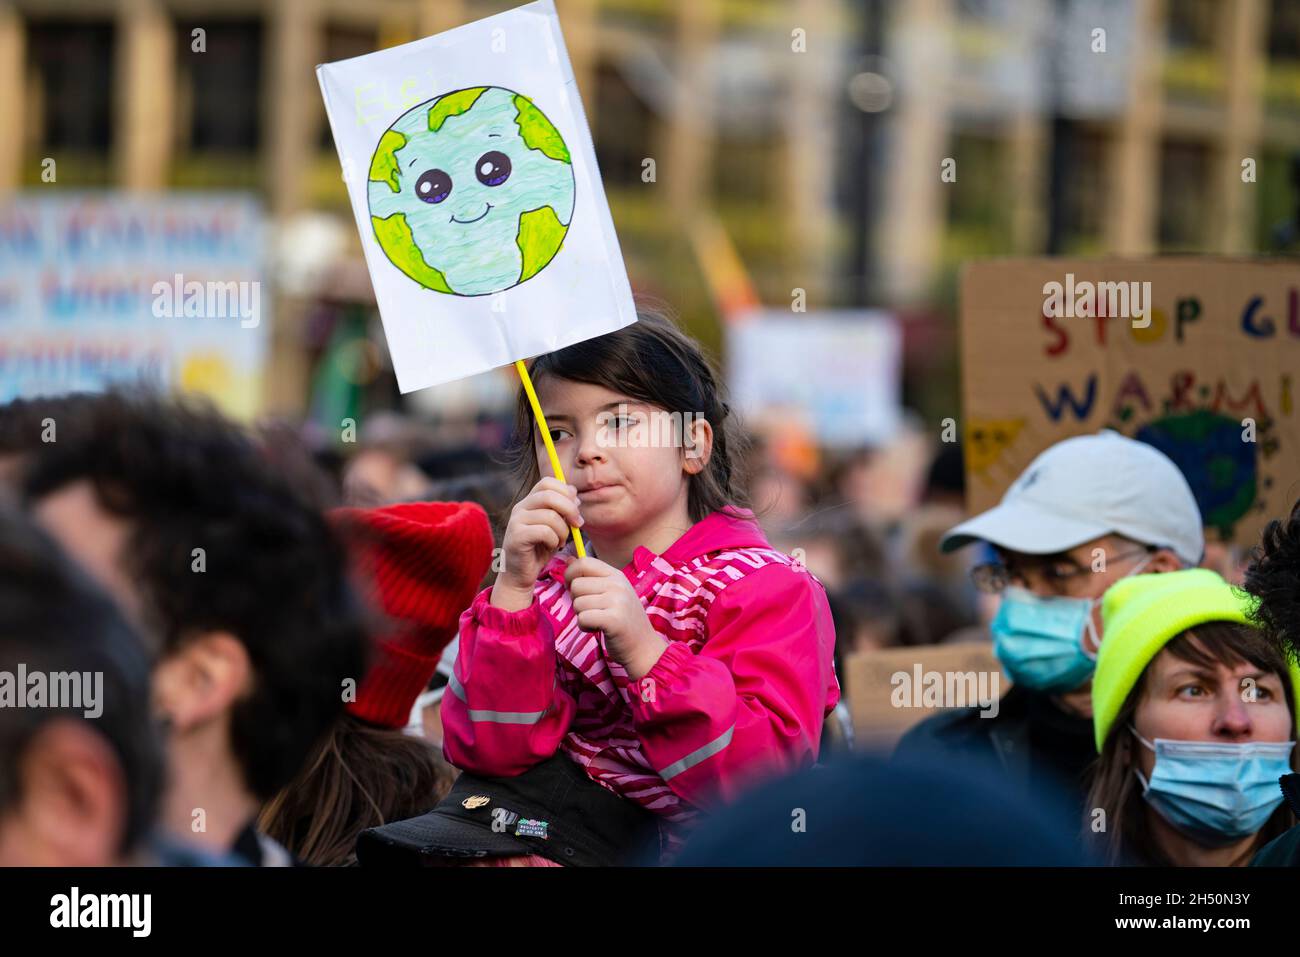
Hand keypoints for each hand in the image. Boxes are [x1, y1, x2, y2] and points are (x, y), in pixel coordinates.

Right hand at [491, 477, 582, 610]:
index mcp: (529, 502)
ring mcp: (516, 521)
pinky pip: (545, 532)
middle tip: (578, 524)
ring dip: (563, 530)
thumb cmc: (540, 549)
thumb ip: (563, 510)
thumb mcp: (556, 526)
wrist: (521, 575)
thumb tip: (575, 494)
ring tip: (561, 541)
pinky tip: (553, 547)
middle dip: (570, 509)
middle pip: (549, 495)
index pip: (547, 482)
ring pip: (550, 515)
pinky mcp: (516, 537)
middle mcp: (520, 508)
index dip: (565, 491)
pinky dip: (555, 540)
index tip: (576, 507)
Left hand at [564, 557, 667, 680]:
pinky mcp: (613, 619)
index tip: (573, 588)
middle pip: (576, 584)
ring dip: (582, 616)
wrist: (643, 647)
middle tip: (592, 610)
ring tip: (598, 620)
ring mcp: (617, 601)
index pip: (584, 562)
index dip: (570, 575)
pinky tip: (598, 629)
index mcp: (616, 575)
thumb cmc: (623, 620)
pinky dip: (585, 627)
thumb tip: (568, 558)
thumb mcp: (610, 592)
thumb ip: (590, 576)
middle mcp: (618, 585)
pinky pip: (582, 618)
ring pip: (577, 603)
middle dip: (577, 601)